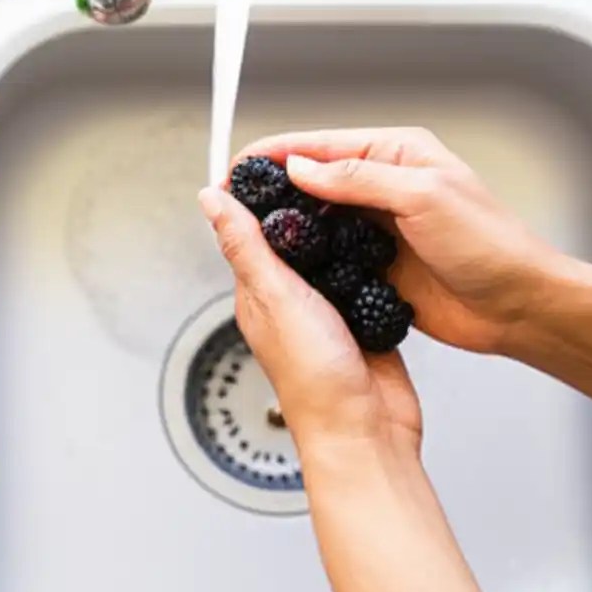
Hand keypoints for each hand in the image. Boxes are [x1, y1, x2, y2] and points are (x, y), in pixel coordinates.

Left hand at [197, 188, 422, 451]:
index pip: (249, 229)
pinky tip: (380, 241)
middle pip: (292, 238)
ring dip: (339, 228)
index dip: (255, 194)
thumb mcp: (276, 298)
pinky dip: (369, 258)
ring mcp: (327, 311)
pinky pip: (363, 279)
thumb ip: (247, 246)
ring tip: (353, 192)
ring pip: (329, 255)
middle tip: (322, 166)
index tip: (267, 159)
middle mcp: (290, 300)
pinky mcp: (362, 320)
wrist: (367, 431)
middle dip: (304, 204)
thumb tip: (211, 200)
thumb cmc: (316, 381)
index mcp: (258, 292)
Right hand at [234, 126, 555, 355]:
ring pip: (315, 216)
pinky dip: (306, 254)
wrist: (517, 305)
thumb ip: (358, 180)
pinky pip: (329, 252)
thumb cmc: (491, 246)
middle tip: (235, 199)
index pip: (322, 146)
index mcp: (396, 155)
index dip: (277, 153)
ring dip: (286, 221)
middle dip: (273, 187)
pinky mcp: (375, 262)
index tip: (242, 164)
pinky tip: (286, 260)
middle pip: (312, 178)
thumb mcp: (422, 198)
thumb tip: (304, 167)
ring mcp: (377, 225)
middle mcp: (383, 186)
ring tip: (250, 228)